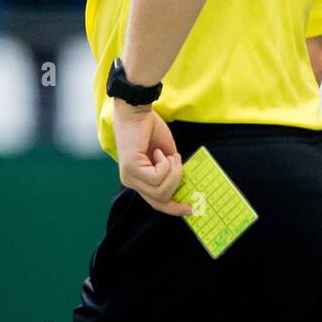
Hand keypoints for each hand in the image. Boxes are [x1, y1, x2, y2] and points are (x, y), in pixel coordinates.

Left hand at [113, 100, 191, 215]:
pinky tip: (158, 150)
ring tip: (167, 154)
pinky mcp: (131, 168)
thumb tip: (182, 181)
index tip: (191, 209)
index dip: (174, 208)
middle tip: (177, 160)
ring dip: (172, 170)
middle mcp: (131, 182)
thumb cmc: (150, 129)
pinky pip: (158, 177)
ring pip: (161, 190)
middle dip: (176, 182)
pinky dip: (165, 163)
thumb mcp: (166, 154)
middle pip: (161, 199)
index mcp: (139, 180)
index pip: (156, 203)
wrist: (137, 111)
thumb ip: (171, 170)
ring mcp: (129, 176)